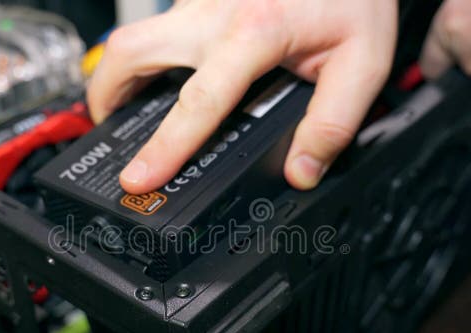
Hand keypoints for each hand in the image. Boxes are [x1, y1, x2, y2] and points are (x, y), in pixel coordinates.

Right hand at [87, 0, 397, 192]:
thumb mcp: (362, 63)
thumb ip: (332, 123)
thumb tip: (301, 171)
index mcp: (255, 32)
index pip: (198, 101)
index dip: (165, 147)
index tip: (140, 177)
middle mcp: (215, 10)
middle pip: (131, 50)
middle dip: (108, 96)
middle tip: (112, 132)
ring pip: (137, 34)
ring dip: (121, 73)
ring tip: (128, 111)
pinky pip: (162, 26)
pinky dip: (152, 55)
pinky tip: (168, 77)